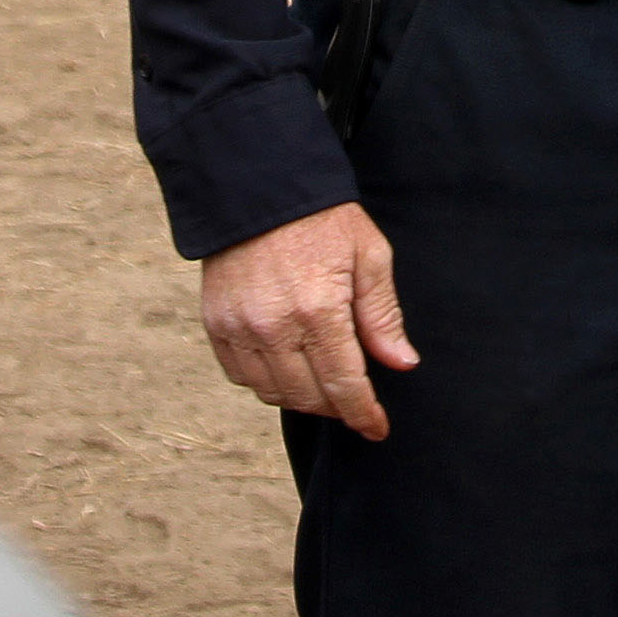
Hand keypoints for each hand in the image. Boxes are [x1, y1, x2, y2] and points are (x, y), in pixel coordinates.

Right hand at [200, 203, 415, 438]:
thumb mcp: (368, 256)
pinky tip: (284, 364)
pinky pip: (240, 376)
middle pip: (308, 397)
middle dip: (335, 406)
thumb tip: (402, 364)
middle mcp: (274, 326)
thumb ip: (383, 315)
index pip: (345, 385)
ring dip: (300, 396)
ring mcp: (239, 327)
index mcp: (319, 310)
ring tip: (320, 380)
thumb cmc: (322, 219)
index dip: (363, 414)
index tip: (377, 428)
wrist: (258, 187)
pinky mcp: (215, 323)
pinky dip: (264, 381)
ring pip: (272, 393)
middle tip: (351, 397)